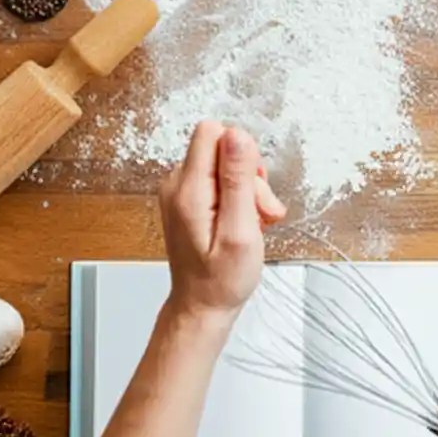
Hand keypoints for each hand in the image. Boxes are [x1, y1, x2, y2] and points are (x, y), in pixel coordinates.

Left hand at [159, 122, 286, 322]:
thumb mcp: (240, 231)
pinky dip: (237, 198)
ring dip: (248, 190)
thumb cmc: (222, 279)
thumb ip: (238, 180)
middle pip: (222, 148)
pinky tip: (243, 222)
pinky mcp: (188, 198)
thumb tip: (237, 135)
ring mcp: (181, 191)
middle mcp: (178, 184)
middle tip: (259, 213)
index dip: (242, 152)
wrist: (202, 305)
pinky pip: (218, 180)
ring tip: (254, 222)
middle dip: (250, 176)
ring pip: (225, 164)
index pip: (213, 131)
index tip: (252, 186)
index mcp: (189, 189)